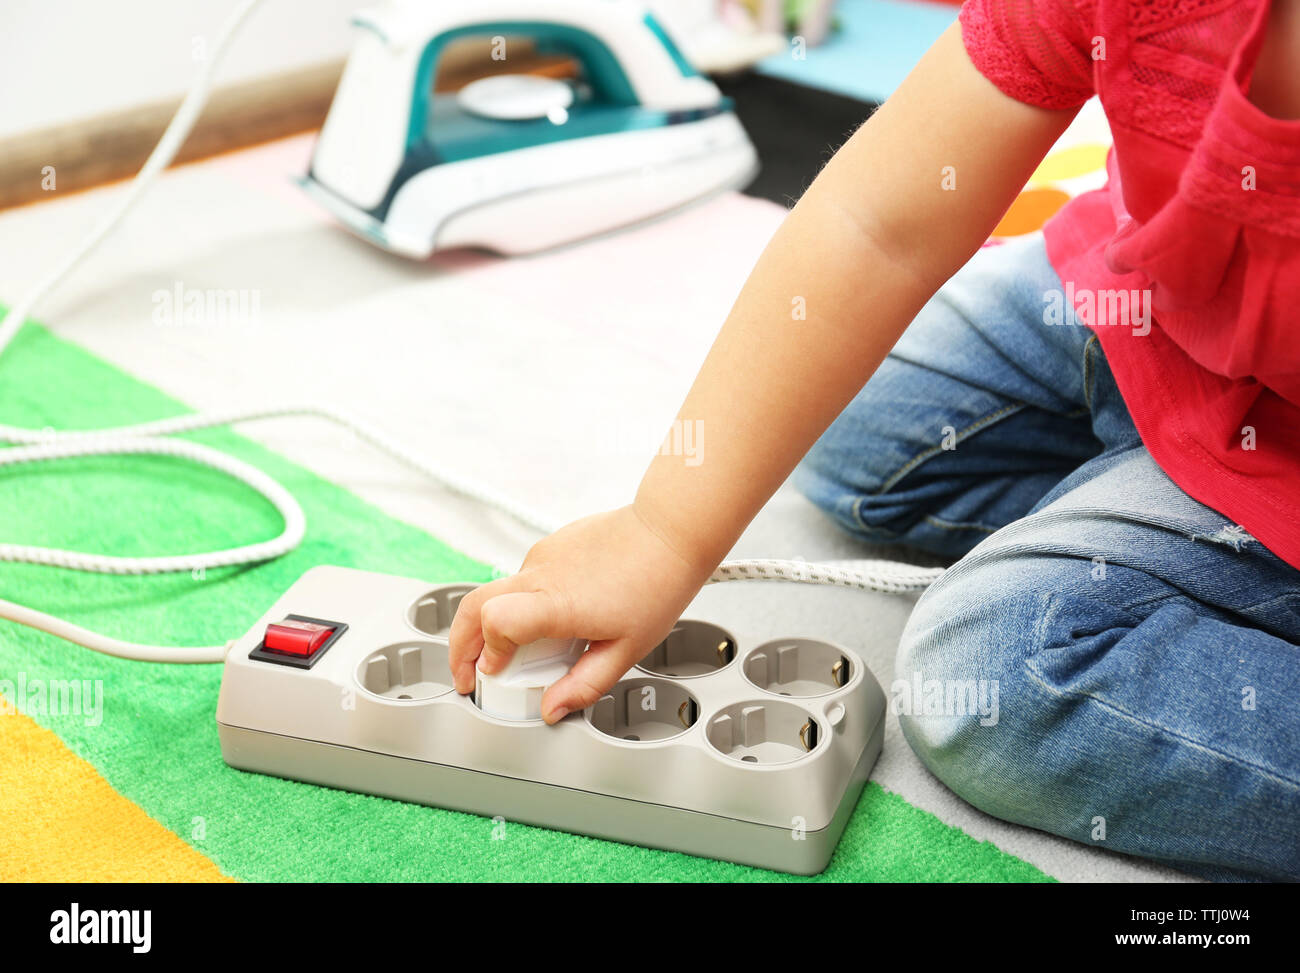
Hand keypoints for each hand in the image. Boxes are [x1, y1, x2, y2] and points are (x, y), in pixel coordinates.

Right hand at [448, 505, 713, 723]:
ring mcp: (543, 555)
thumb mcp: (626, 650)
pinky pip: (524, 577)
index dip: (484, 653)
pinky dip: (523, 601)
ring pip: (498, 591)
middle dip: (460, 646)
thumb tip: (552, 709)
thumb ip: (584, 685)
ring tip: (523, 648)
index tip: (494, 672)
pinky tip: (554, 615)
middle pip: (471, 606)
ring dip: (495, 622)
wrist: (670, 530)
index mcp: (557, 604)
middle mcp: (541, 575)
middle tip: (469, 673)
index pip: (493, 623)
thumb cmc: (657, 584)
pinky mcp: (551, 544)